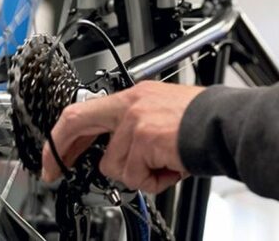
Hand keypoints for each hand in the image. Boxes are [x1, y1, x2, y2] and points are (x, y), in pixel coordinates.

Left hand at [40, 81, 205, 192]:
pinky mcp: (143, 138)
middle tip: (51, 171)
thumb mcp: (163, 116)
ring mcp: (135, 120)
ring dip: (139, 175)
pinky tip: (172, 167)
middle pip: (77, 121)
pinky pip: (136, 176)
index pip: (86, 110)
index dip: (65, 134)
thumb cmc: (205, 124)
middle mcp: (132, 103)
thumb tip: (119, 156)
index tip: (58, 153)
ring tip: (165, 164)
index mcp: (136, 96)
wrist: (226, 125)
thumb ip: (137, 130)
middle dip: (59, 150)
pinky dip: (155, 181)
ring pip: (115, 166)